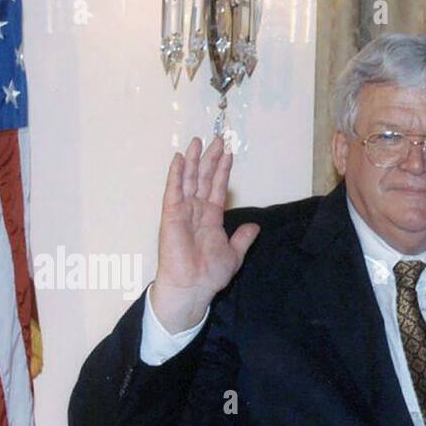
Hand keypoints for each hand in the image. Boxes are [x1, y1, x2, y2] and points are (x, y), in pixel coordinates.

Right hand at [150, 135, 260, 331]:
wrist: (193, 287)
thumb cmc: (210, 274)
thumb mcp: (234, 254)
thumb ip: (243, 238)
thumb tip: (254, 227)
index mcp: (211, 218)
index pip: (217, 188)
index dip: (222, 171)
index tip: (228, 154)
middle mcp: (196, 211)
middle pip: (203, 178)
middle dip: (209, 158)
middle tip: (217, 138)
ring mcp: (183, 211)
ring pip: (189, 180)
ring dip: (193, 160)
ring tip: (198, 141)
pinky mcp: (171, 215)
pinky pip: (173, 191)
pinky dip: (176, 174)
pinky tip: (179, 159)